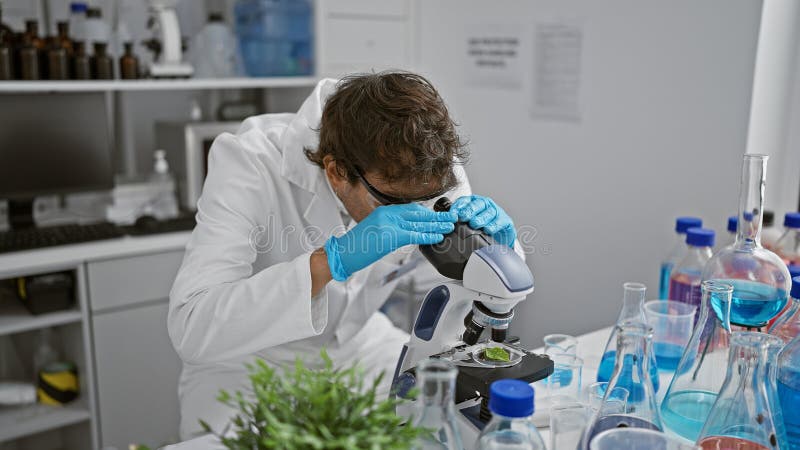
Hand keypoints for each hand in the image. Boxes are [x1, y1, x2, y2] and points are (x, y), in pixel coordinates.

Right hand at [325, 203, 456, 280]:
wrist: (341, 254)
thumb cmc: (356, 247)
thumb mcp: (374, 231)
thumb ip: (391, 228)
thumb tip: (408, 233)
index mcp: (384, 211)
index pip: (411, 209)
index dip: (427, 212)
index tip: (438, 215)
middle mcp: (387, 214)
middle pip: (418, 214)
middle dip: (436, 217)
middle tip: (451, 218)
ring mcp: (388, 224)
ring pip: (419, 223)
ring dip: (437, 225)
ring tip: (450, 226)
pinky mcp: (390, 236)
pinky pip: (414, 235)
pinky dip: (428, 236)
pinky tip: (438, 237)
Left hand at [450, 195, 515, 246]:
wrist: (499, 235)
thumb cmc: (481, 227)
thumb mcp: (469, 223)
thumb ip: (457, 221)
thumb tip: (444, 224)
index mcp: (474, 202)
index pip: (464, 201)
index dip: (458, 206)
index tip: (452, 214)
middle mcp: (485, 205)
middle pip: (477, 204)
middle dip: (469, 210)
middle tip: (463, 217)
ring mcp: (496, 211)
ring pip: (488, 212)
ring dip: (480, 218)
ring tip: (474, 224)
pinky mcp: (505, 220)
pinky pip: (499, 222)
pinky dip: (493, 226)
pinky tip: (487, 230)